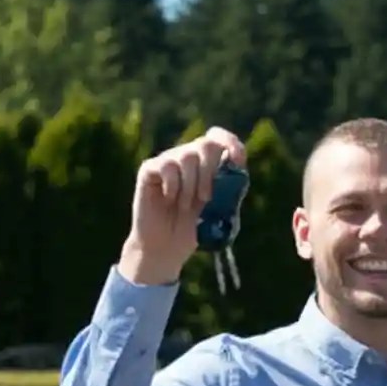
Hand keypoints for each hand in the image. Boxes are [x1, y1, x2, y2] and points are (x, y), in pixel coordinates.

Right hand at [118, 127, 246, 284]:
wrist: (167, 247)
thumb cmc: (196, 227)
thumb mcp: (221, 208)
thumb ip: (230, 187)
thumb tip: (237, 166)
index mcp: (210, 163)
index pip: (220, 138)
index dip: (230, 143)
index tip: (237, 160)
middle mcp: (189, 157)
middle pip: (206, 144)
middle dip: (210, 172)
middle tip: (205, 198)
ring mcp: (169, 161)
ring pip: (187, 155)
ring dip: (191, 185)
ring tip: (185, 205)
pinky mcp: (149, 169)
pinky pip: (166, 166)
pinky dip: (173, 185)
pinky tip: (170, 199)